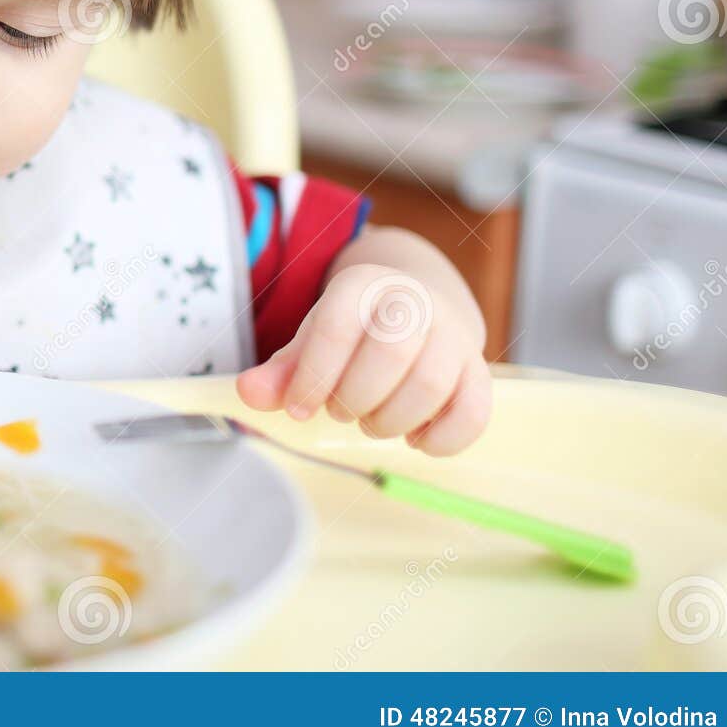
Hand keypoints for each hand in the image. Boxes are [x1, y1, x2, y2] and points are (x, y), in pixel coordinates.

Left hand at [234, 264, 491, 454]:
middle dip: (355, 398)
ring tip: (372, 422)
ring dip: (391, 420)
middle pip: (390, 354)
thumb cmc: (354, 332)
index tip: (299, 410)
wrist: (417, 309)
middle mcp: (414, 302)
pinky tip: (415, 440)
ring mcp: (452, 335)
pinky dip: (440, 440)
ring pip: (430, 384)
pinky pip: (472, 412)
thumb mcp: (312, 340)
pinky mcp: (478, 371)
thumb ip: (280, 371)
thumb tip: (248, 393)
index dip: (311, 379)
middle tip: (340, 411)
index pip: (335, 329)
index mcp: (361, 286)